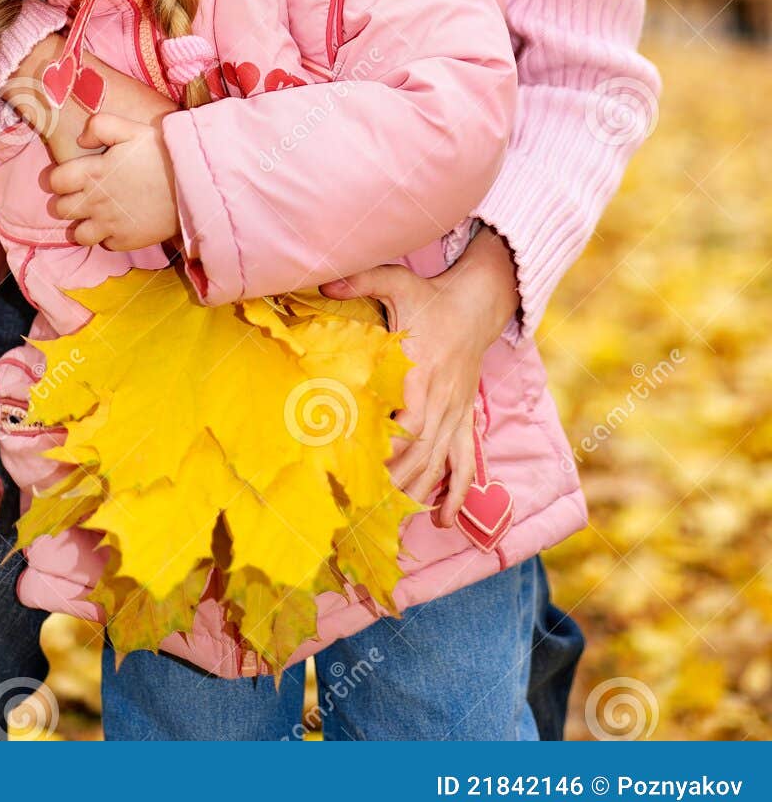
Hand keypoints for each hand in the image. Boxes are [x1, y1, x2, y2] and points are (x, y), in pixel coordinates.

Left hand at [46, 112, 180, 249]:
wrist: (193, 183)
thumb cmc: (162, 153)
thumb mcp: (131, 129)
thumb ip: (100, 126)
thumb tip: (81, 139)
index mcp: (92, 173)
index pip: (54, 182)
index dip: (59, 179)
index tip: (73, 177)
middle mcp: (95, 201)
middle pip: (60, 210)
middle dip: (68, 201)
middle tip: (84, 195)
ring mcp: (110, 224)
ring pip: (78, 234)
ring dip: (83, 224)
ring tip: (97, 215)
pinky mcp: (127, 240)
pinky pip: (106, 245)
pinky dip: (109, 237)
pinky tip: (120, 223)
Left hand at [320, 227, 519, 524]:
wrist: (477, 304)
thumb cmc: (430, 296)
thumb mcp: (397, 280)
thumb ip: (362, 280)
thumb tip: (323, 283)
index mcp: (421, 371)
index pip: (406, 420)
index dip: (385, 448)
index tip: (357, 469)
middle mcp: (441, 399)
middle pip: (419, 453)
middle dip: (393, 481)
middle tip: (362, 506)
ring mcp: (456, 413)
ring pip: (438, 464)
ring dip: (417, 493)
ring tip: (391, 520)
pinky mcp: (464, 419)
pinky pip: (465, 462)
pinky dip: (456, 493)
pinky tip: (446, 521)